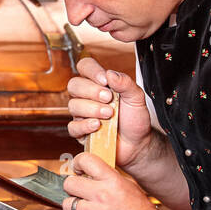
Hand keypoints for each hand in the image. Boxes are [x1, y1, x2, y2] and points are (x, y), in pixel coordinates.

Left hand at [62, 151, 158, 209]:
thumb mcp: (130, 186)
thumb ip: (111, 178)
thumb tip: (94, 174)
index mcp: (112, 181)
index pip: (86, 161)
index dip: (78, 163)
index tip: (77, 169)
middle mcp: (102, 194)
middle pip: (69, 183)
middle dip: (71, 188)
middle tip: (78, 193)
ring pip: (67, 205)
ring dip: (74, 209)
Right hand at [66, 56, 155, 170]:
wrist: (137, 143)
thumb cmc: (134, 119)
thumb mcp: (137, 98)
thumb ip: (126, 83)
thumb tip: (110, 73)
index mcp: (99, 83)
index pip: (85, 66)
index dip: (91, 71)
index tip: (105, 80)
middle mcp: (87, 97)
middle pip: (74, 84)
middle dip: (91, 91)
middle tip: (109, 98)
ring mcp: (82, 114)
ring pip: (73, 105)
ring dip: (92, 109)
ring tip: (108, 114)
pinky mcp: (80, 131)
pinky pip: (73, 126)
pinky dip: (85, 125)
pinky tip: (98, 126)